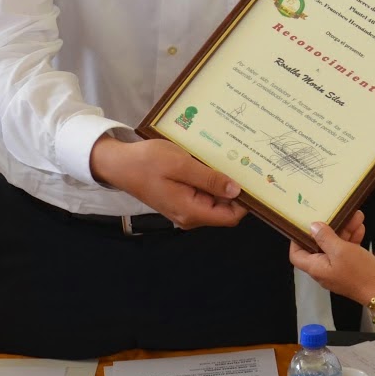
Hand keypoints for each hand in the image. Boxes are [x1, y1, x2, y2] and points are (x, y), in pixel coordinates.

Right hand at [90, 136, 247, 227]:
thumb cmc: (147, 162)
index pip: (230, 217)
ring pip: (215, 200)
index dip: (246, 201)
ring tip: (230, 159)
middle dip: (236, 189)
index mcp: (191, 212)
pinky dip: (211, 179)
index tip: (255, 179)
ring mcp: (185, 208)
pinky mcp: (181, 198)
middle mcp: (190, 216)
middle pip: (225, 209)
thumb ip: (209, 179)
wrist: (119, 164)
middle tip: (245, 163)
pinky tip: (212, 162)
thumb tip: (237, 191)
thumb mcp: (181, 165)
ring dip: (223, 182)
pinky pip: (203, 193)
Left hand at [289, 219, 374, 304]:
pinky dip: (353, 239)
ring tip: (356, 216)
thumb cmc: (359, 272)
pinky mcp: (352, 268)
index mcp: (316, 268)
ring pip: (337, 246)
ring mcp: (339, 269)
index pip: (297, 255)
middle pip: (319, 246)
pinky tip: (361, 227)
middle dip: (329, 229)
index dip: (297, 240)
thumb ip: (325, 237)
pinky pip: (349, 251)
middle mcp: (324, 270)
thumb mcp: (340, 250)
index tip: (303, 225)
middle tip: (335, 214)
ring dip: (345, 231)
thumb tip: (312, 227)